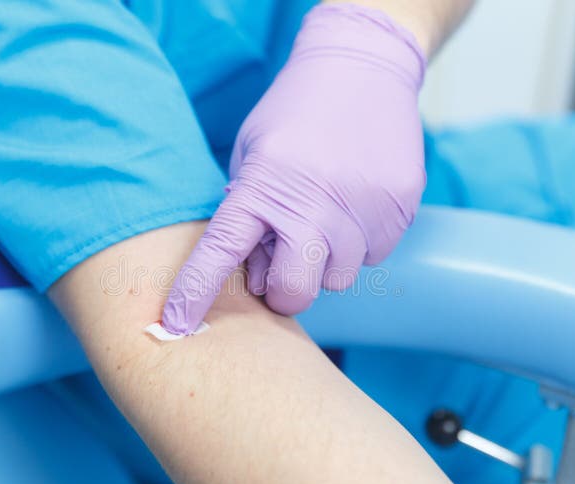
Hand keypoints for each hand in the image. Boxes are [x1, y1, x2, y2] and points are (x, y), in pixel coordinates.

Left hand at [163, 3, 426, 333]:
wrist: (364, 67)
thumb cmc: (297, 111)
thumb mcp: (253, 152)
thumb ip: (250, 210)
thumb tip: (254, 271)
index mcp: (263, 186)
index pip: (221, 252)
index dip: (195, 293)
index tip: (175, 325)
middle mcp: (313, 204)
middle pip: (295, 293)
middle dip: (285, 291)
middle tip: (284, 265)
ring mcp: (361, 210)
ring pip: (340, 278)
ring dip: (326, 262)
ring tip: (325, 218)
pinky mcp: (399, 210)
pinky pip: (374, 254)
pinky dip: (360, 241)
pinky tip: (354, 204)